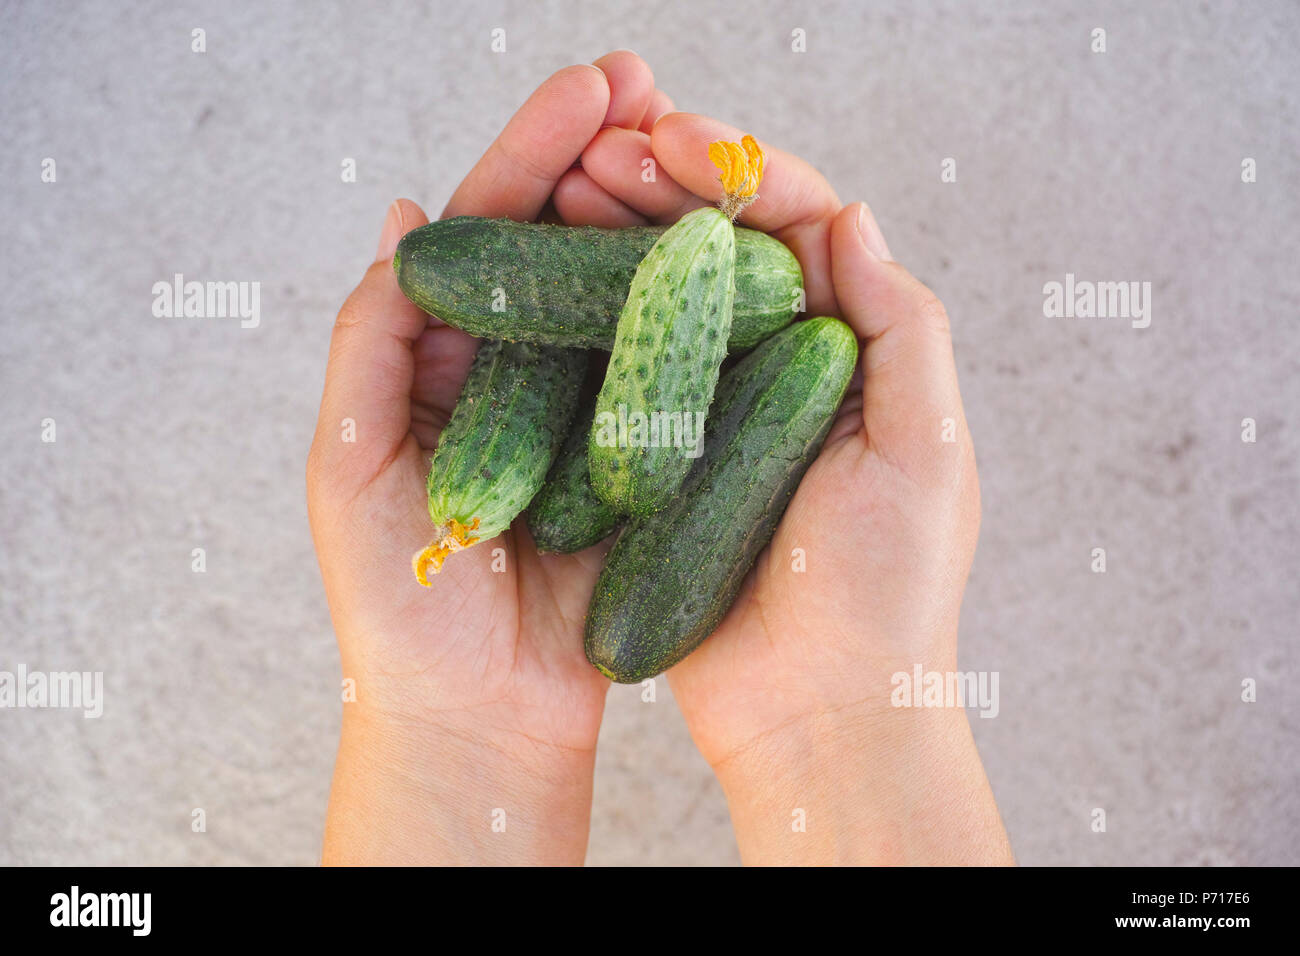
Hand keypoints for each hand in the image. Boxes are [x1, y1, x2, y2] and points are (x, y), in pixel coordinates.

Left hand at [307, 53, 674, 864]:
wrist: (478, 715)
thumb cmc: (398, 607)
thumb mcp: (350, 464)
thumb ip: (370, 344)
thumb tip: (405, 218)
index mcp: (444, 358)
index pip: (488, 231)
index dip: (533, 151)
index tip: (592, 87)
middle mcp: (518, 368)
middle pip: (564, 241)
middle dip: (606, 154)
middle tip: (656, 85)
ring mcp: (584, 409)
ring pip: (625, 295)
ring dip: (661, 216)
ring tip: (704, 148)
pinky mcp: (637, 458)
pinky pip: (670, 375)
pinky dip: (699, 315)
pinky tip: (735, 259)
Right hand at [578, 108, 1011, 863]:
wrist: (818, 716)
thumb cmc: (888, 597)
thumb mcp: (925, 454)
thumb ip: (901, 329)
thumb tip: (851, 213)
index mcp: (850, 352)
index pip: (798, 230)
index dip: (736, 172)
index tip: (666, 141)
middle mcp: (784, 369)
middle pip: (721, 252)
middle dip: (661, 191)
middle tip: (594, 159)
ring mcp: (716, 415)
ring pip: (663, 302)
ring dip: (616, 242)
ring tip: (561, 196)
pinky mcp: (662, 464)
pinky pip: (623, 376)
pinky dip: (588, 325)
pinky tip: (545, 288)